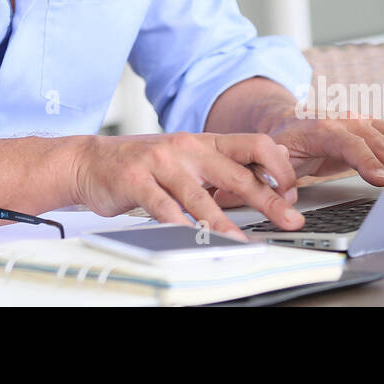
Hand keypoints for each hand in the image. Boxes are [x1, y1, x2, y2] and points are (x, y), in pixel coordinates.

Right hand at [71, 131, 304, 237]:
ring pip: (202, 197)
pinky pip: (163, 208)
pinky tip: (192, 239)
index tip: (293, 191)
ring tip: (243, 242)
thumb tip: (267, 178)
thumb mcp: (186, 159)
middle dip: (269, 200)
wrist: (90, 160)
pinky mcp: (137, 180)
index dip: (279, 167)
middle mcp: (187, 148)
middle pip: (237, 173)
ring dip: (226, 224)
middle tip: (290, 219)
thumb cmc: (143, 164)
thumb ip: (220, 167)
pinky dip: (180, 227)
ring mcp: (161, 163)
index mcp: (204, 141)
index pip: (254, 144)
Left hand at [262, 109, 383, 185]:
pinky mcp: (374, 130)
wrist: (285, 119)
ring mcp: (362, 122)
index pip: (348, 142)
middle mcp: (345, 120)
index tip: (382, 180)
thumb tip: (284, 189)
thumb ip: (276, 172)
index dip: (367, 160)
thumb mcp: (269, 157)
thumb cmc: (281, 142)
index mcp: (321, 127)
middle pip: (377, 140)